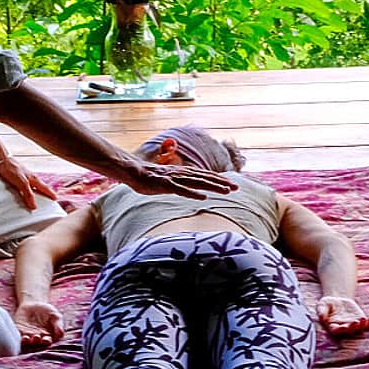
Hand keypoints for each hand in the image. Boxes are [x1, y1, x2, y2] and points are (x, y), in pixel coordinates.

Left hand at [0, 157, 57, 209]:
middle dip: (46, 192)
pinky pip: (24, 185)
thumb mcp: (22, 183)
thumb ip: (28, 194)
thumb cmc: (12, 169)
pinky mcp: (17, 177)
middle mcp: (30, 177)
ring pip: (33, 185)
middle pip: (41, 186)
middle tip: (50, 199)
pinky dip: (27, 190)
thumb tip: (34, 206)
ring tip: (38, 198)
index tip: (56, 199)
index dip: (51, 194)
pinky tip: (23, 192)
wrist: (0, 160)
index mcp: (34, 178)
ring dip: (36, 191)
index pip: (45, 188)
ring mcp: (24, 177)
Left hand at [14, 300, 63, 351]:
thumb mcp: (54, 315)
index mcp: (47, 337)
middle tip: (37, 337)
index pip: (47, 342)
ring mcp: (27, 336)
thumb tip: (61, 334)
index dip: (46, 342)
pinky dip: (18, 338)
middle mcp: (37, 339)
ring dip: (26, 342)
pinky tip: (20, 335)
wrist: (32, 304)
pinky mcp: (18, 332)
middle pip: (36, 344)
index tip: (46, 339)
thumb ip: (58, 324)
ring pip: (26, 343)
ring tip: (27, 338)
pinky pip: (17, 337)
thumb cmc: (46, 311)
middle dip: (36, 342)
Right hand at [121, 160, 236, 199]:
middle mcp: (181, 174)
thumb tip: (186, 186)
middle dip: (221, 182)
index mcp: (182, 172)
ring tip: (226, 191)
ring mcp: (174, 179)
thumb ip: (178, 181)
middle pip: (205, 178)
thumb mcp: (167, 178)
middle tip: (237, 187)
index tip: (232, 184)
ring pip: (197, 183)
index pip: (204, 175)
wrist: (132, 171)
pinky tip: (203, 198)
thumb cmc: (148, 177)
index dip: (219, 179)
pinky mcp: (165, 185)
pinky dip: (193, 194)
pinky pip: (181, 190)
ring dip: (213, 186)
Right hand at [316, 296, 368, 336]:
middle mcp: (343, 328)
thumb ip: (321, 311)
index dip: (341, 330)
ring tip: (363, 319)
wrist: (337, 301)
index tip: (344, 326)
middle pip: (349, 331)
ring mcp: (352, 326)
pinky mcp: (360, 321)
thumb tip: (321, 317)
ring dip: (362, 326)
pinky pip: (366, 325)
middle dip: (353, 328)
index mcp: (333, 327)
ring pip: (358, 329)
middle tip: (355, 322)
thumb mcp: (322, 305)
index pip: (337, 331)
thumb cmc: (327, 304)